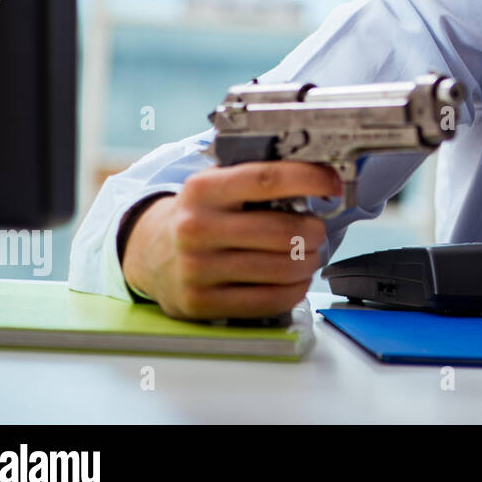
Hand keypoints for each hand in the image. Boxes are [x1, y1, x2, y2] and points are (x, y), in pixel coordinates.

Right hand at [122, 162, 334, 320]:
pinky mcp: (203, 303)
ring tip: (309, 254)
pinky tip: (295, 279)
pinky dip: (296, 289)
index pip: (266, 180)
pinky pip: (270, 300)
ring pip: (283, 268)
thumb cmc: (200, 215)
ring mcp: (197, 270)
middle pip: (283, 232)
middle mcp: (196, 228)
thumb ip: (257, 179)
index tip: (332, 183)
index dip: (309, 180)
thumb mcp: (217, 185)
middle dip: (315, 231)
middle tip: (318, 230)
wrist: (149, 252)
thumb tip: (319, 177)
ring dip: (310, 261)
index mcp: (202, 190)